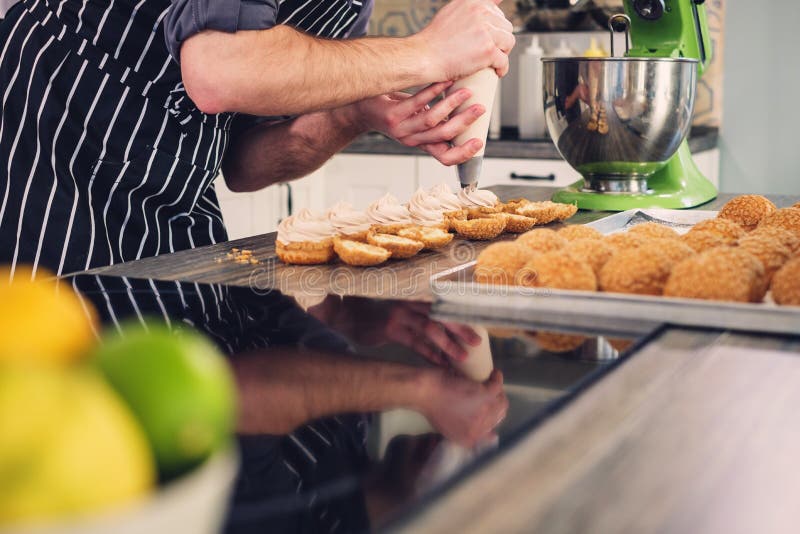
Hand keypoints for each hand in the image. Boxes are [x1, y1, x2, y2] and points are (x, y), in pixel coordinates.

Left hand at [348, 81, 485, 165]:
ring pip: (431, 121)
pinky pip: (417, 103)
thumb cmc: (395, 111)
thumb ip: (439, 120)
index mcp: (422, 144)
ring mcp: (401, 129)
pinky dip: (433, 91)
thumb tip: (466, 108)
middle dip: (464, 123)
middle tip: (480, 108)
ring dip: (451, 105)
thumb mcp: (419, 120)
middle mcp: (412, 140)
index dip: (463, 154)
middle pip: (443, 138)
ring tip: (466, 91)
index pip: (445, 158)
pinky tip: (444, 80)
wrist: (362, 109)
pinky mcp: (392, 115)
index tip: (479, 142)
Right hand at [381, 302, 482, 365]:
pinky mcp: (390, 329)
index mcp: (419, 295)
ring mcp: (400, 314)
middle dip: (460, 328)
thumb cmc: (386, 316)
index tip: (481, 324)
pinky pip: (414, 343)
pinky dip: (429, 353)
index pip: (446, 303)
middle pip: (441, 313)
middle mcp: (411, 301)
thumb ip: (426, 314)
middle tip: (476, 342)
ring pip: (429, 328)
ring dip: (447, 344)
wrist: (354, 318)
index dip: (463, 313)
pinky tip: (441, 363)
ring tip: (462, 356)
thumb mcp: (407, 311)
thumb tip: (454, 327)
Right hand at [415, 0, 514, 79]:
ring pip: (509, 42)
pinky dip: (501, 68)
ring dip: (502, 53)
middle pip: (506, 27)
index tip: (489, 37)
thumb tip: (495, 1)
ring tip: (493, 60)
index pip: (497, 12)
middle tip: (490, 51)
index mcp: (474, 2)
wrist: (425, 57)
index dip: (495, 27)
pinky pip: (504, 60)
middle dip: (500, 40)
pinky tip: (496, 71)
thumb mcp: (452, 12)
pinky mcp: (488, 51)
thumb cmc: (435, 40)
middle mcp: (481, 13)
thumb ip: (471, 7)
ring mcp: (486, 32)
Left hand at [417, 369, 507, 447]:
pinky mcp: (484, 395)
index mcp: (469, 439)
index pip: (491, 432)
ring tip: (489, 384)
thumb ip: (468, 432)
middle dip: (496, 403)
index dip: (491, 417)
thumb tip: (493, 436)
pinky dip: (496, 378)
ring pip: (501, 402)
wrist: (424, 392)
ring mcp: (483, 413)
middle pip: (499, 416)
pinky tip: (492, 374)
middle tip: (488, 392)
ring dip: (497, 391)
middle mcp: (478, 429)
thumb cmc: (431, 406)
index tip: (488, 407)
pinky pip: (498, 386)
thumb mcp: (449, 428)